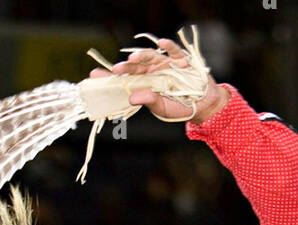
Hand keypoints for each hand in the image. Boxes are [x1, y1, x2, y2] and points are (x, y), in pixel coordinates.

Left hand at [89, 35, 229, 125]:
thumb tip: (132, 97)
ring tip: (133, 60)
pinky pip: (173, 50)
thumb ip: (149, 101)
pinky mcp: (180, 59)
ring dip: (141, 56)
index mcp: (144, 84)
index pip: (124, 79)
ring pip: (150, 56)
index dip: (109, 77)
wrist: (203, 105)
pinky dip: (169, 46)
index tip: (94, 75)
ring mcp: (165, 64)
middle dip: (125, 67)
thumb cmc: (180, 107)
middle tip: (115, 70)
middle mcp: (152, 71)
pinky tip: (162, 43)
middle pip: (135, 66)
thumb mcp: (162, 108)